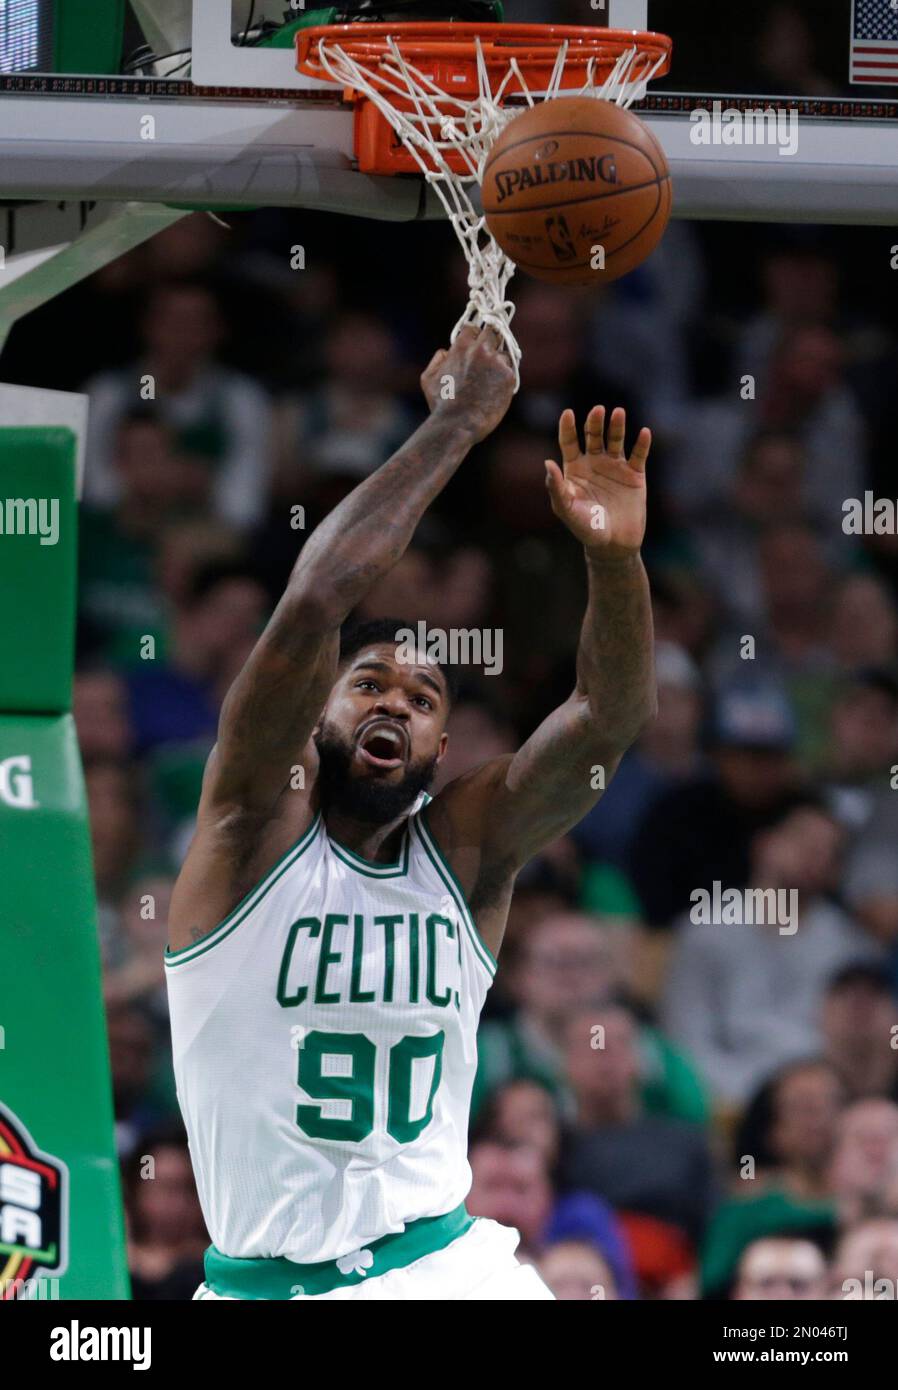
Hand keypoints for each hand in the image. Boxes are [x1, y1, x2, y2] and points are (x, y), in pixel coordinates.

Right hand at [420, 326, 515, 442]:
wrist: (459, 424)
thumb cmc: (441, 405)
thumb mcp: (428, 379)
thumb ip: (437, 360)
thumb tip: (446, 352)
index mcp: (461, 347)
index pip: (472, 328)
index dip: (473, 336)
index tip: (474, 343)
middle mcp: (481, 350)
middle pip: (492, 333)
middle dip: (489, 342)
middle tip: (487, 355)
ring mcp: (497, 362)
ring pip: (503, 353)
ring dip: (498, 362)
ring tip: (489, 380)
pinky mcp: (509, 376)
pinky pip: (510, 370)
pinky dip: (504, 378)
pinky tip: (495, 390)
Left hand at [545, 406, 650, 555]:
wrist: (613, 545)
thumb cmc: (586, 528)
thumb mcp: (567, 509)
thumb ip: (556, 487)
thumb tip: (547, 463)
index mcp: (575, 469)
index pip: (569, 442)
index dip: (568, 427)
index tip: (568, 413)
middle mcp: (595, 463)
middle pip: (593, 436)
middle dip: (595, 422)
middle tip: (598, 410)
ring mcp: (616, 467)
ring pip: (616, 440)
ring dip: (617, 426)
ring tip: (618, 413)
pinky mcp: (635, 475)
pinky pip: (639, 455)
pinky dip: (642, 444)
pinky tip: (644, 433)